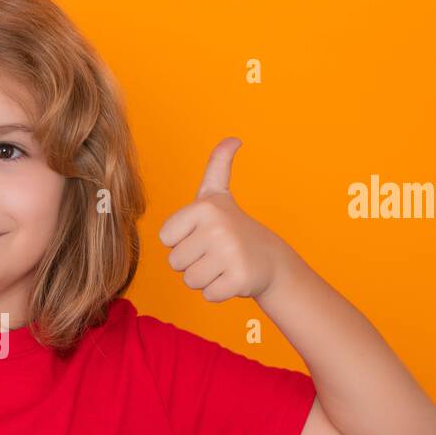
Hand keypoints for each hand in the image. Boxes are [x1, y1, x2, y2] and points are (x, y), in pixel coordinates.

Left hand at [158, 138, 289, 302]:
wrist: (269, 259)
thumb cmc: (233, 227)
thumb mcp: (218, 194)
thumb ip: (218, 165)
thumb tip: (233, 139)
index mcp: (204, 207)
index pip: (166, 239)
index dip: (182, 241)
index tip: (203, 234)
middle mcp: (217, 228)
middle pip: (175, 262)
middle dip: (193, 262)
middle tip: (216, 252)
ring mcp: (229, 254)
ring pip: (190, 280)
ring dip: (205, 277)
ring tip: (224, 264)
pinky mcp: (239, 278)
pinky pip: (208, 295)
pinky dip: (218, 291)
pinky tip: (232, 277)